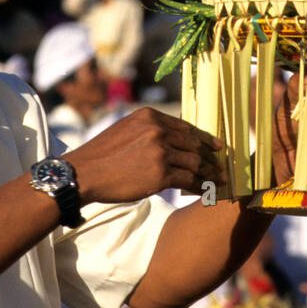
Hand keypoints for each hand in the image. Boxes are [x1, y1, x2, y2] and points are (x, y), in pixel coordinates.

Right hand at [64, 106, 224, 203]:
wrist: (84, 174)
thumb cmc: (101, 156)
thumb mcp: (125, 130)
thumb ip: (148, 131)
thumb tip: (168, 140)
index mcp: (149, 116)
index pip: (184, 126)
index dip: (203, 137)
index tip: (216, 146)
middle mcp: (157, 130)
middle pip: (193, 143)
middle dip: (210, 156)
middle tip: (222, 165)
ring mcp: (160, 151)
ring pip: (195, 162)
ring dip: (210, 172)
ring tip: (220, 180)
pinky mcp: (161, 173)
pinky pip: (189, 179)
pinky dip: (201, 186)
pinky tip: (206, 191)